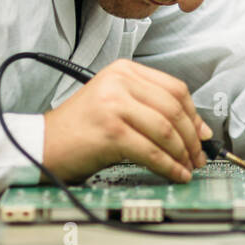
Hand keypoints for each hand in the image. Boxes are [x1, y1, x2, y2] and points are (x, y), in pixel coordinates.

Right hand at [41, 59, 213, 182]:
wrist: (41, 145)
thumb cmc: (79, 129)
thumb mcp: (115, 104)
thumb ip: (149, 108)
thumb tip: (194, 128)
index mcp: (123, 70)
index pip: (174, 88)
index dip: (194, 114)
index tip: (202, 133)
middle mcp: (119, 82)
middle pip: (174, 109)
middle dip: (192, 137)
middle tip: (200, 155)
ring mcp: (114, 105)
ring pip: (166, 131)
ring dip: (182, 154)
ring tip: (188, 167)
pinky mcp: (110, 131)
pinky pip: (151, 151)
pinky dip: (168, 166)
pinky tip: (175, 174)